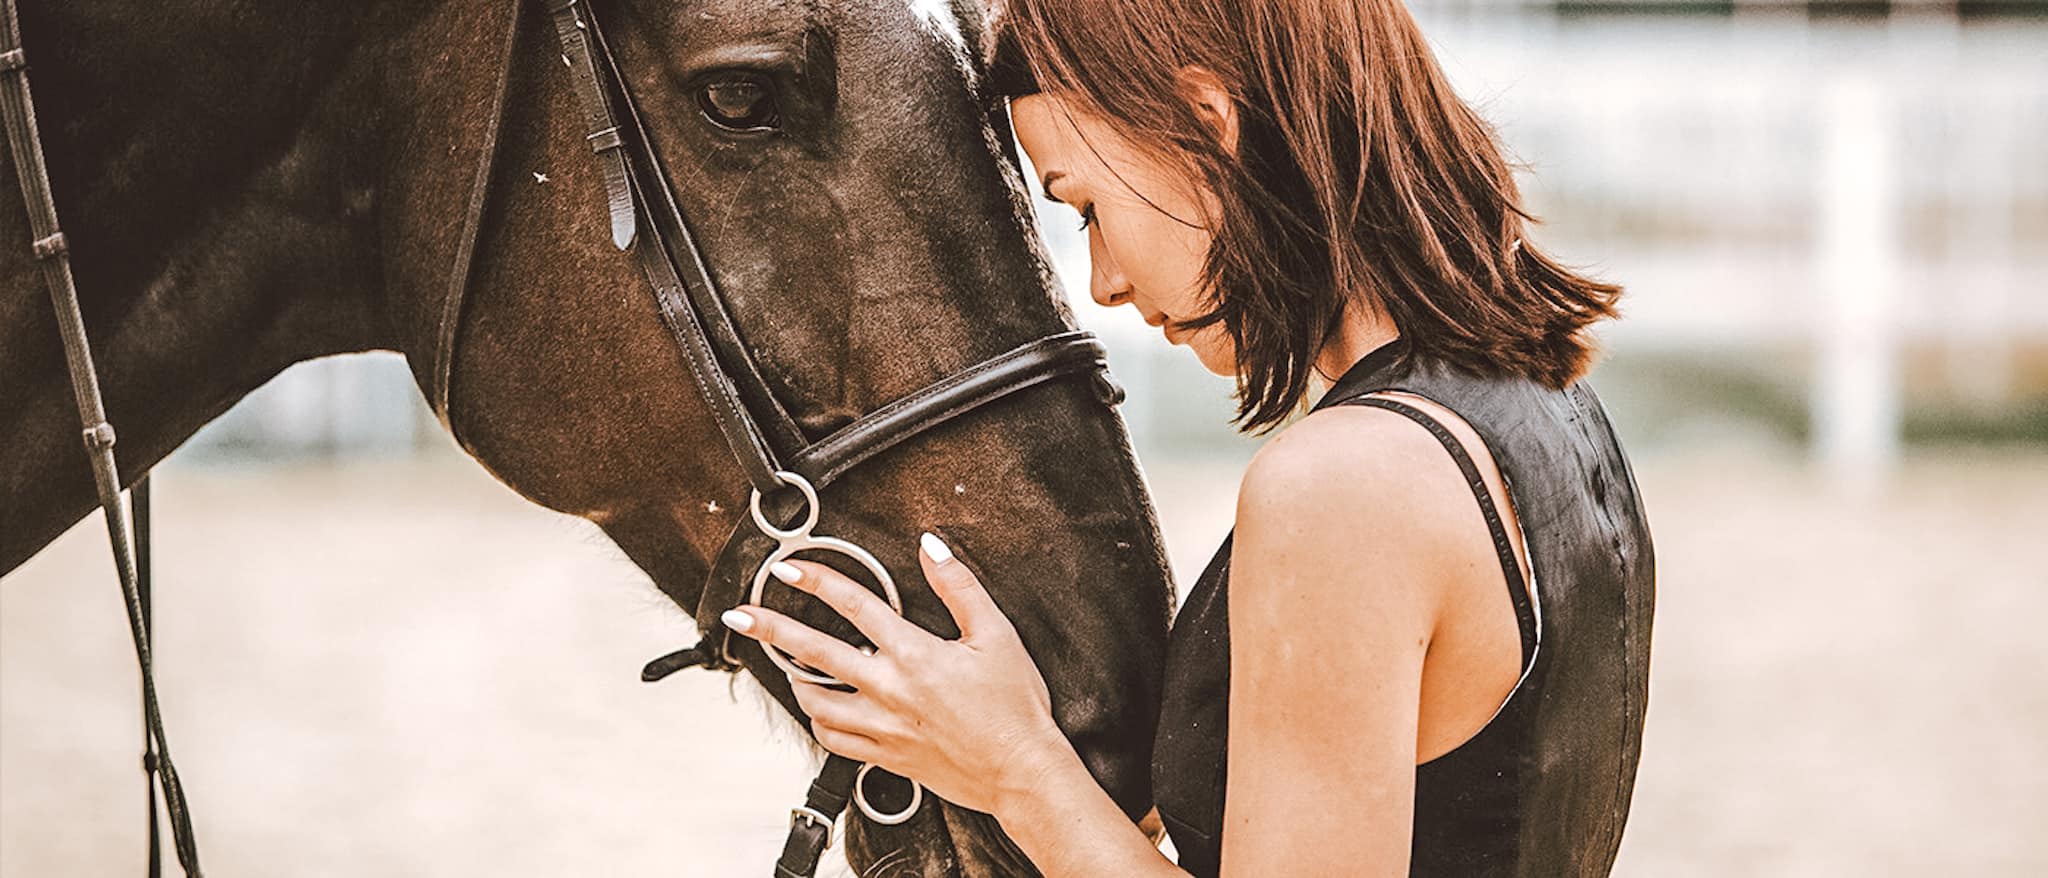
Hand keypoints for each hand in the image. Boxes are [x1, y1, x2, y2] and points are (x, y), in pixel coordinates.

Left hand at [721, 532, 1068, 815]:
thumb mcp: (996, 634)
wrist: (1021, 772)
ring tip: (786, 664)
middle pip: (813, 653)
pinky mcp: (885, 756)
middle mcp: (889, 690)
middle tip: (741, 616)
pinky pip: (834, 741)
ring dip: (794, 679)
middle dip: (771, 629)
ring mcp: (882, 727)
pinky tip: (820, 710)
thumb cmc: (1014, 707)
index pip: (853, 605)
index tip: (787, 568)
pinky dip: (819, 722)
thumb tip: (931, 548)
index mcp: (914, 654)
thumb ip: (958, 587)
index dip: (816, 580)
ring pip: (816, 702)